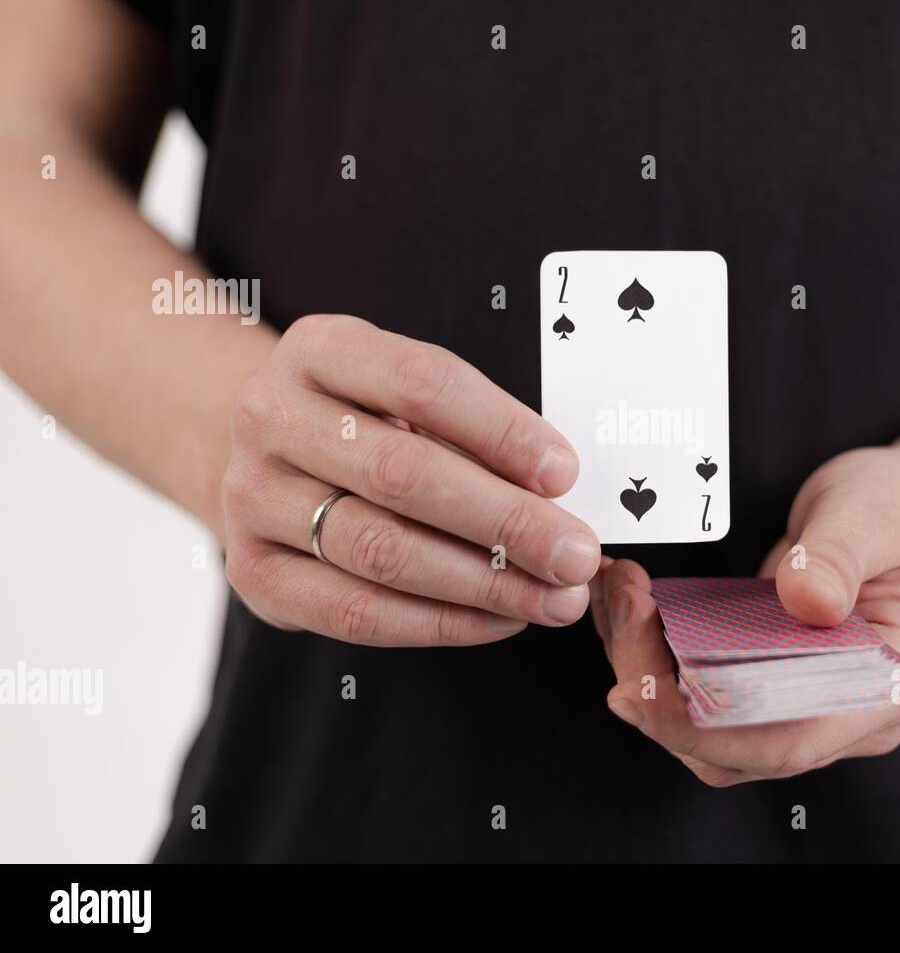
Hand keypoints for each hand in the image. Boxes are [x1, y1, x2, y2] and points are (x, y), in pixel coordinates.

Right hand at [220, 314, 600, 644]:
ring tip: (554, 598)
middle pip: (404, 474)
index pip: (423, 381)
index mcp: (320, 348)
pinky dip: (440, 623)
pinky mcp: (252, 572)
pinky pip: (355, 612)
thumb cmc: (365, 422)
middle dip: (508, 522)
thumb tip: (559, 491)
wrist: (264, 456)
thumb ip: (471, 431)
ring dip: (485, 583)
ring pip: (382, 550)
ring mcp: (250, 497)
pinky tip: (498, 620)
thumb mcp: (406, 394)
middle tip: (576, 556)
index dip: (502, 431)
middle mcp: (270, 416)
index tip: (564, 474)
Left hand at [592, 442, 899, 784]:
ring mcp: (811, 704)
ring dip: (651, 674)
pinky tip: (634, 603)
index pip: (789, 743)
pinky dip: (661, 658)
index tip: (637, 690)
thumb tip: (803, 602)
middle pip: (736, 746)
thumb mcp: (874, 513)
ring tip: (620, 596)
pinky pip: (708, 696)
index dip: (705, 731)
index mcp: (891, 686)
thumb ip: (838, 556)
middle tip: (622, 609)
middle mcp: (849, 714)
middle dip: (660, 694)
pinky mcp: (777, 683)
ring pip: (710, 731)